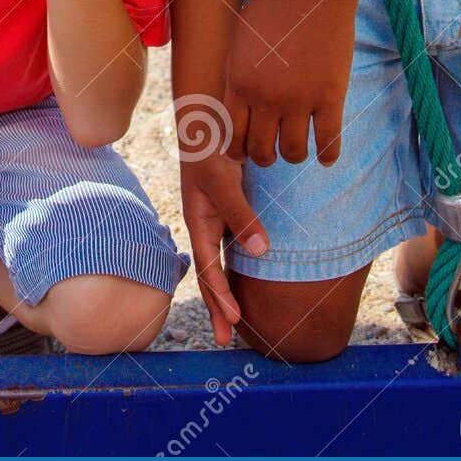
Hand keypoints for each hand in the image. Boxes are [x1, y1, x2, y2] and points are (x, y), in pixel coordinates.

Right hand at [179, 152, 268, 346]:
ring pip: (221, 263)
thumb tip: (261, 251)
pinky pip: (235, 245)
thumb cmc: (212, 149)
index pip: (208, 268)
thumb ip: (242, 215)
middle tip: (224, 339)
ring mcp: (218, 219)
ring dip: (227, 291)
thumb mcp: (224, 181)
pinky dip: (239, 267)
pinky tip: (251, 277)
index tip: (234, 321)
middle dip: (217, 306)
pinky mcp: (232, 210)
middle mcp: (206, 226)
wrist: (210, 120)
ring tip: (236, 320)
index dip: (220, 295)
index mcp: (198, 222)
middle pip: (210, 274)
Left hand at [222, 0, 354, 167]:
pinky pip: (328, 142)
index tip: (243, 153)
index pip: (232, 136)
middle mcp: (266, 97)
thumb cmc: (272, 8)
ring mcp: (300, 99)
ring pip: (293, 152)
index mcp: (239, 82)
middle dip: (263, 157)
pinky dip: (327, 154)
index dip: (236, 151)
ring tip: (295, 149)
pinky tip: (326, 156)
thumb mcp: (239, 41)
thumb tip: (236, 109)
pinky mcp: (331, 96)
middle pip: (260, 151)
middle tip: (269, 153)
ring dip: (292, 155)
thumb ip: (236, 76)